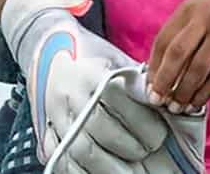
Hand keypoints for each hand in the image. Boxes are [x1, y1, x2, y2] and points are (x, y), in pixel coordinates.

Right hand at [2, 0, 203, 171]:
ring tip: (133, 169)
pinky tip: (102, 173)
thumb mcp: (113, 59)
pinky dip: (82, 172)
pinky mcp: (46, 132)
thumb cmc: (89, 55)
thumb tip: (163, 104)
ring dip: (111, 165)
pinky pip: (61, 159)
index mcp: (88, 74)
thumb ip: (135, 81)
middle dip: (131, 145)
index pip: (117, 101)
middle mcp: (68, 96)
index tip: (160, 132)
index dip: (142, 121)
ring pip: (81, 149)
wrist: (45, 49)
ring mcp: (54, 117)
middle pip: (101, 128)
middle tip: (150, 149)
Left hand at [147, 0, 209, 112]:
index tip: (151, 87)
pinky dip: (205, 93)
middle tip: (159, 100)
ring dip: (185, 91)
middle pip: (176, 53)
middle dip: (165, 81)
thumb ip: (184, 34)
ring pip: (198, 68)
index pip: (164, 41)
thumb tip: (161, 73)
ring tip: (179, 106)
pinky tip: (199, 101)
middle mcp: (205, 15)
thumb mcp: (204, 11)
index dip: (154, 68)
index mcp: (190, 8)